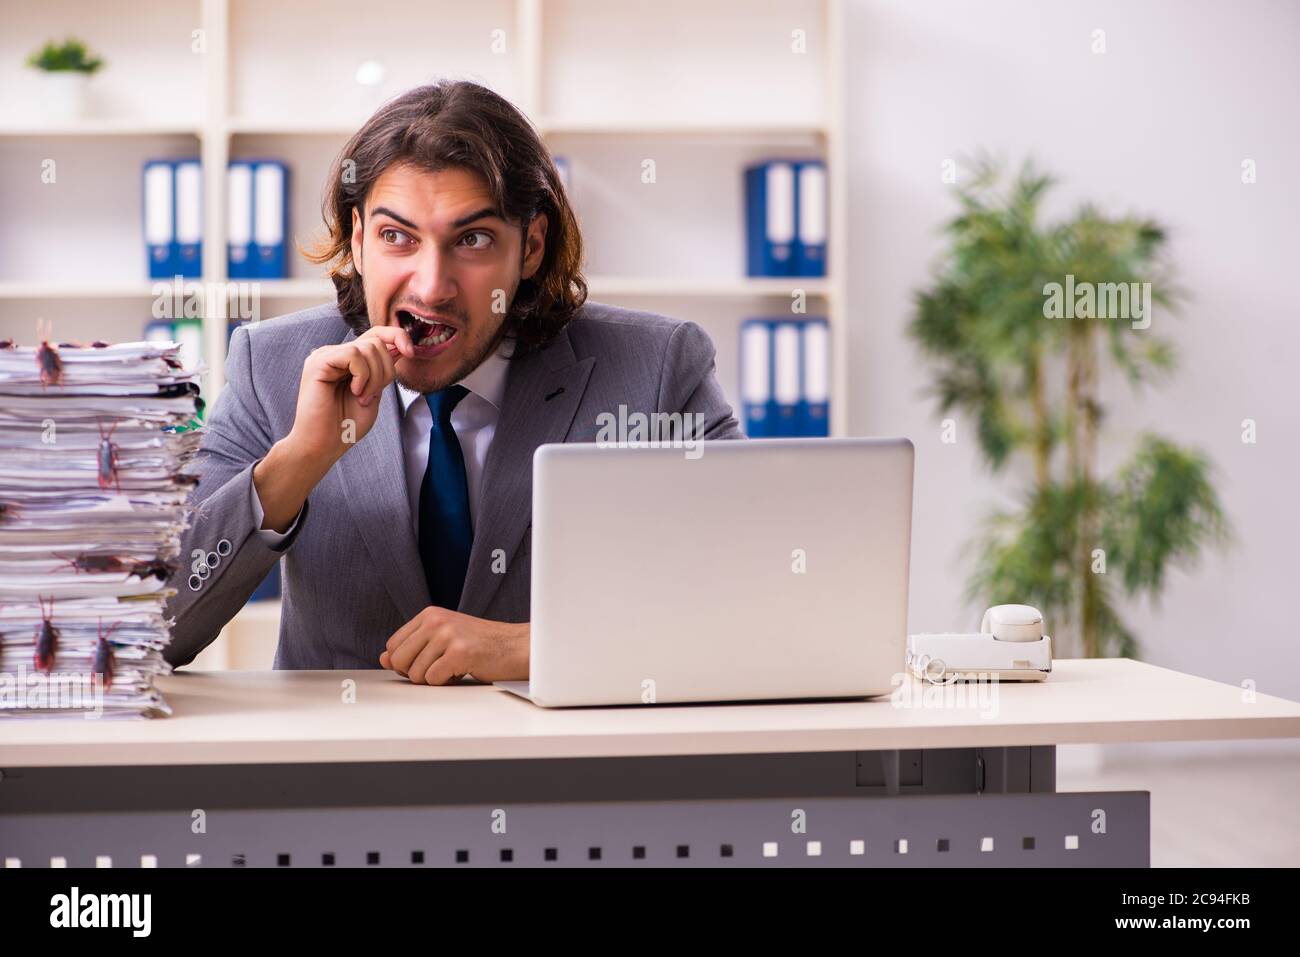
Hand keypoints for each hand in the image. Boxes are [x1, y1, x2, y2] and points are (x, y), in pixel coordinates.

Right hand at [286, 324, 414, 466]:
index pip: (376, 334)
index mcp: (348, 361)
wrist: (323, 446)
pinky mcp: (319, 362)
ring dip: (374, 377)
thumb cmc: (346, 426)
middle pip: (377, 341)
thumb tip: (400, 347)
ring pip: (368, 347)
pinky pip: (354, 354)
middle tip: (372, 395)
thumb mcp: (374, 393)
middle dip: (385, 371)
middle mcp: (335, 354)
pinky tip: (354, 392)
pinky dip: (362, 376)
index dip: (398, 336)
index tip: (410, 353)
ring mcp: (325, 356)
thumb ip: (383, 370)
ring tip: (362, 397)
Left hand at [380, 607, 529, 684]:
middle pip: (399, 660)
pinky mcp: (459, 652)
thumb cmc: (482, 645)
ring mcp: (448, 635)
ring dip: (434, 679)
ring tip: (454, 667)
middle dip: (416, 672)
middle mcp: (436, 620)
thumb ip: (413, 646)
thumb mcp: (443, 639)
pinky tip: (462, 671)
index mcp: (430, 614)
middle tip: (440, 667)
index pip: (393, 645)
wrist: (517, 646)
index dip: (404, 662)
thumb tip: (384, 658)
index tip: (426, 662)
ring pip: (416, 674)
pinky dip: (446, 682)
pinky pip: (433, 680)